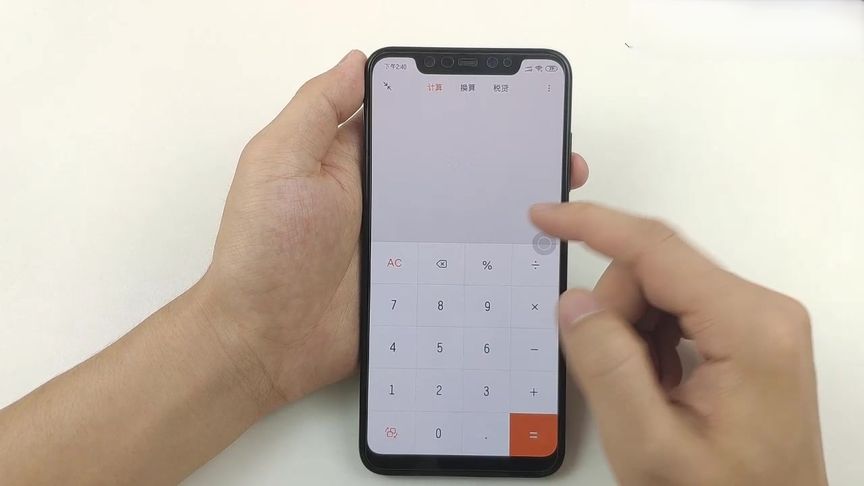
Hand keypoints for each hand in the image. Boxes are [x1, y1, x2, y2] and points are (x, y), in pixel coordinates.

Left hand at [193, 50, 590, 409]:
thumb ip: (317, 109)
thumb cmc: (264, 250)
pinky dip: (480, 252)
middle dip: (480, 155)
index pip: (403, 119)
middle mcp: (376, 195)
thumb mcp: (279, 162)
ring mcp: (397, 239)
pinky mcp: (411, 278)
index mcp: (347, 160)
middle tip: (534, 149)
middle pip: (439, 165)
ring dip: (489, 204)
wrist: (267, 339)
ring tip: (541, 192)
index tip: (490, 98)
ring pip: (454, 211)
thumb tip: (356, 63)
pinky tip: (517, 245)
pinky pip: (453, 258)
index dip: (441, 104)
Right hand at [530, 203, 826, 484]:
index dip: (593, 226)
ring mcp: (760, 323)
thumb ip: (606, 367)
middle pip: (656, 271)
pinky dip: (650, 341)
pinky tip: (656, 385)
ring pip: (662, 290)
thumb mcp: (648, 445)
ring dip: (632, 332)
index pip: (656, 250)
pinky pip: (677, 311)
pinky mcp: (749, 336)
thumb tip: (575, 301)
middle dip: (616, 312)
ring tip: (641, 390)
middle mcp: (764, 312)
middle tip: (610, 373)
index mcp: (749, 328)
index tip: (548, 215)